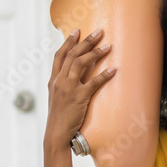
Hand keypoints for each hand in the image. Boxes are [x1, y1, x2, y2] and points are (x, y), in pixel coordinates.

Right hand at [44, 28, 114, 149]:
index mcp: (53, 80)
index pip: (60, 56)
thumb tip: (73, 78)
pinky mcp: (79, 98)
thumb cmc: (59, 119)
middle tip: (99, 32)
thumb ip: (63, 86)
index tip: (77, 31)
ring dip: (95, 53)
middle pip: (72, 55)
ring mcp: (69, 88)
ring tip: (107, 46)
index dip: (68, 42)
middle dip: (86, 42)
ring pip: (81, 64)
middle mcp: (60, 81)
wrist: (56, 134)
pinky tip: (113, 69)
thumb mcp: (56, 99)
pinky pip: (94, 83)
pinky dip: (104, 75)